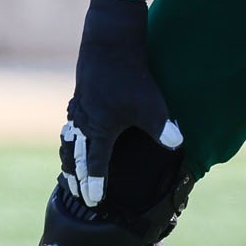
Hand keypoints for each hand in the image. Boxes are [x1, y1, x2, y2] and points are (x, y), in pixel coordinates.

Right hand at [63, 0, 181, 206]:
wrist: (110, 43)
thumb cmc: (130, 76)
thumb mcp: (151, 104)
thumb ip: (163, 127)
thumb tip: (178, 145)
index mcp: (98, 130)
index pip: (94, 165)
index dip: (94, 184)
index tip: (93, 201)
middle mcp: (83, 123)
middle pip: (74, 157)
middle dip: (74, 176)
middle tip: (75, 192)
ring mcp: (78, 110)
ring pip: (68, 141)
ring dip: (68, 157)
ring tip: (68, 169)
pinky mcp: (80, 97)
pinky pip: (70, 125)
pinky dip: (69, 137)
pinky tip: (73, 136)